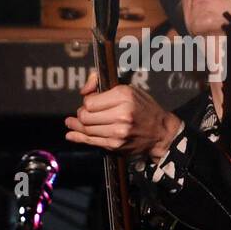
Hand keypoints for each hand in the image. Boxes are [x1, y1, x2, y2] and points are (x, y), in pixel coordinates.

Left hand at [64, 69, 181, 157]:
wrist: (160, 132)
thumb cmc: (143, 108)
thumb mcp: (128, 88)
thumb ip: (101, 84)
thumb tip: (83, 92)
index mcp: (124, 96)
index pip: (90, 101)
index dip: (87, 101)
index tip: (91, 102)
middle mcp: (121, 114)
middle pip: (85, 116)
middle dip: (81, 114)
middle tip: (85, 113)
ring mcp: (118, 132)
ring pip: (86, 129)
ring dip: (78, 126)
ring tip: (73, 122)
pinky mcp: (115, 145)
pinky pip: (91, 141)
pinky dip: (78, 137)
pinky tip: (71, 134)